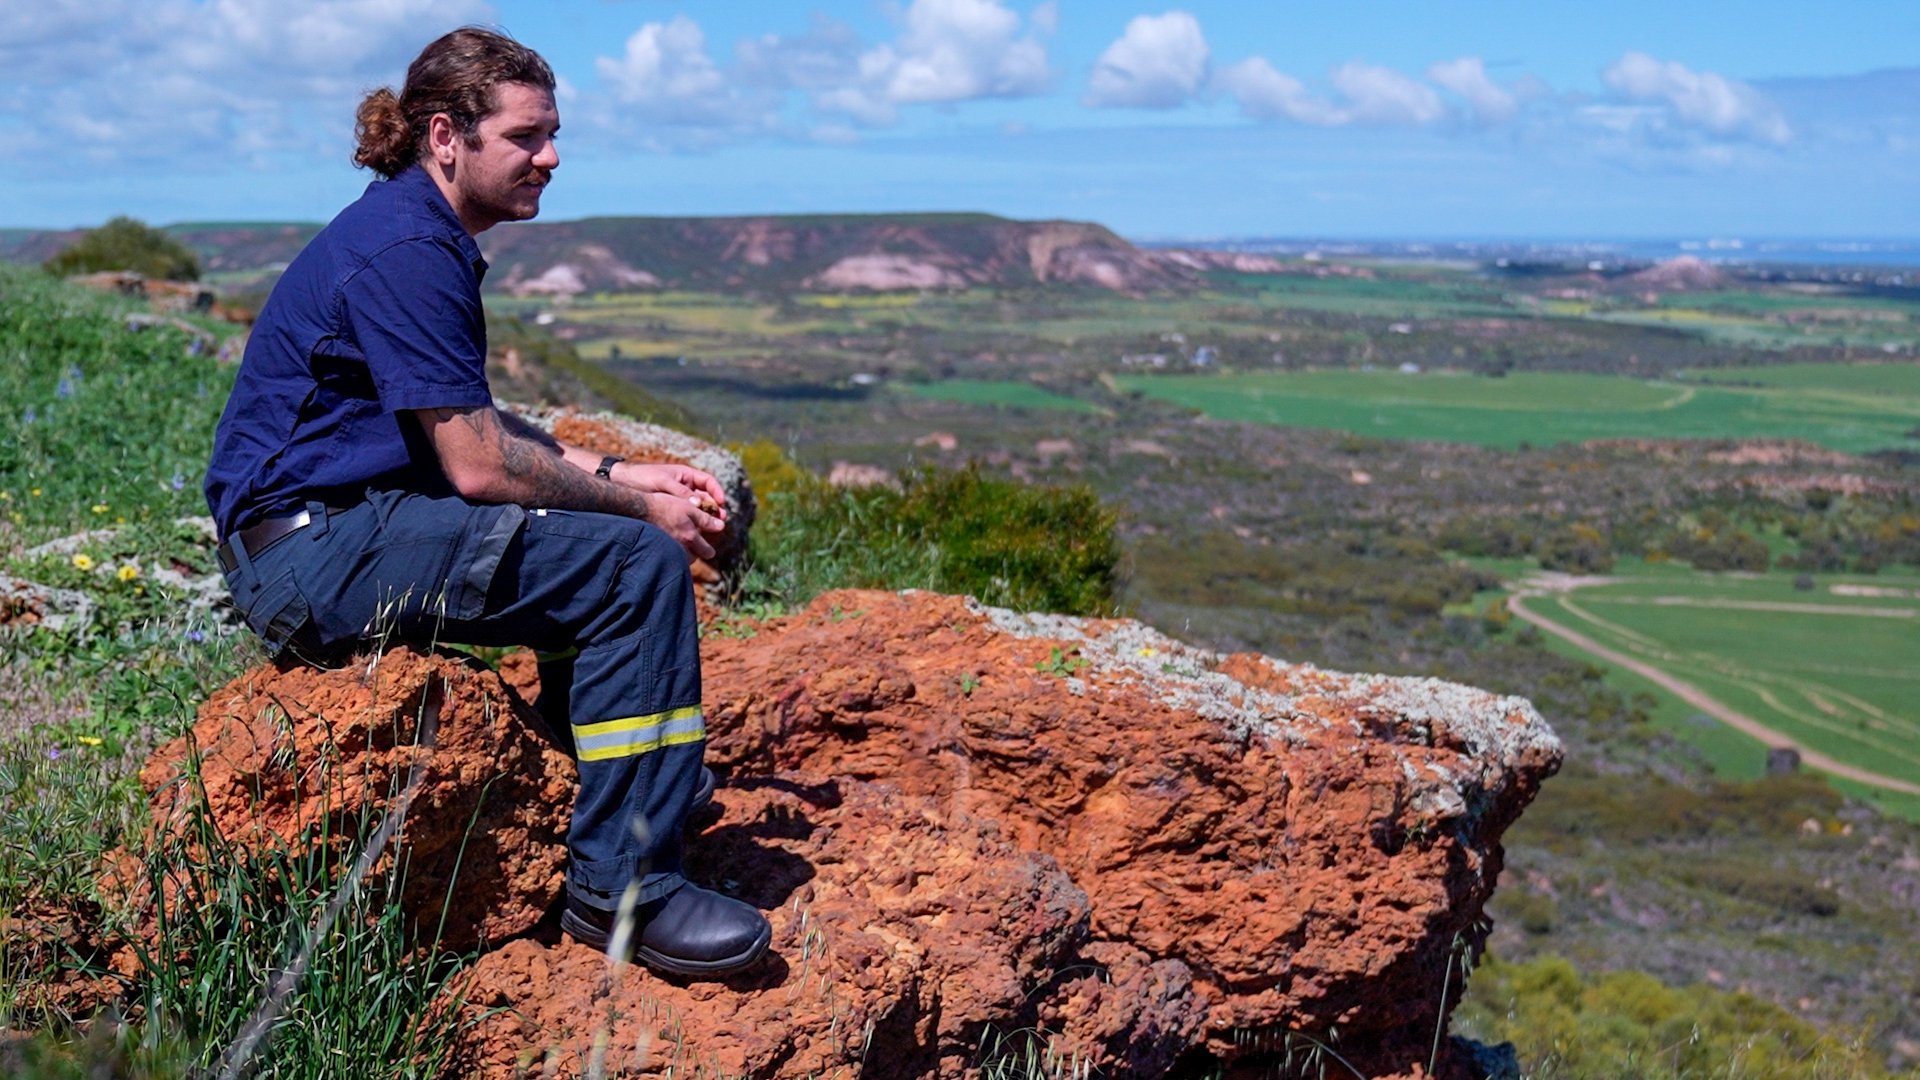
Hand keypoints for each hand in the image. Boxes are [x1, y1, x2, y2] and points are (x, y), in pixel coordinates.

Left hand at [610, 462, 728, 529]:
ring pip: (698, 507)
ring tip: (712, 527)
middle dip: (715, 507)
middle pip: (706, 496)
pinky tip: (696, 529)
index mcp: (686, 475)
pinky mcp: (672, 508)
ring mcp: (679, 497)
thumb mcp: (663, 483)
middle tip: (721, 519)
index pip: (708, 481)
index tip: (722, 502)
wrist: (623, 482)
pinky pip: (687, 514)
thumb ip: (681, 492)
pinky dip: (693, 520)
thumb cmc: (643, 477)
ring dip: (706, 516)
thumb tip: (698, 504)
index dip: (717, 491)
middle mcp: (685, 486)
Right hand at [639, 491, 721, 561]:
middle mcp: (679, 547)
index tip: (708, 548)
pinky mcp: (656, 550)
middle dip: (695, 553)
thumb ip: (705, 519)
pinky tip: (668, 543)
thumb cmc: (665, 505)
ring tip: (681, 544)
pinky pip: (668, 556)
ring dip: (683, 554)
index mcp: (690, 537)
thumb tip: (721, 526)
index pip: (706, 552)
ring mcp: (667, 550)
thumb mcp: (689, 508)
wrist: (639, 509)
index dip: (708, 550)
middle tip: (694, 544)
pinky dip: (670, 553)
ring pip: (680, 559)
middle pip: (692, 559)